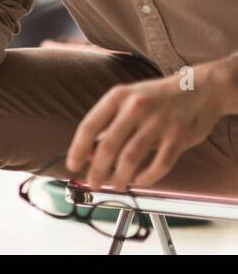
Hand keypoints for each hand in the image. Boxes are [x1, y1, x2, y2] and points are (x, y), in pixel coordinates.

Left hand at [65, 59, 233, 189]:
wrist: (201, 89)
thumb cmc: (157, 97)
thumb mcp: (128, 101)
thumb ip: (109, 124)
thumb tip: (88, 153)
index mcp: (118, 97)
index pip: (89, 125)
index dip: (77, 149)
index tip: (72, 165)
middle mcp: (136, 108)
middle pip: (108, 146)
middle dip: (97, 170)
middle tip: (93, 183)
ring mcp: (158, 123)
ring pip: (130, 158)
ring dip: (119, 177)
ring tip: (115, 185)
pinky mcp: (178, 137)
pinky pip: (158, 165)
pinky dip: (146, 178)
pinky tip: (139, 181)